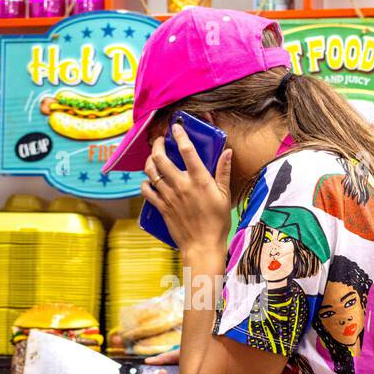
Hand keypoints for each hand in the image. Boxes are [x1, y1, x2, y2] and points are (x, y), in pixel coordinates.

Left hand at [141, 122, 232, 255]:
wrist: (202, 246)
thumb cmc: (217, 222)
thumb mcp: (225, 196)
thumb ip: (223, 172)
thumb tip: (228, 152)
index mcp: (199, 180)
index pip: (186, 150)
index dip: (179, 135)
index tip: (176, 127)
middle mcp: (181, 185)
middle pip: (161, 157)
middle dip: (157, 144)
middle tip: (159, 141)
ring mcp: (169, 196)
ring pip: (151, 171)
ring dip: (149, 161)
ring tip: (153, 157)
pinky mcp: (161, 207)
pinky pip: (147, 190)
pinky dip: (145, 182)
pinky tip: (150, 181)